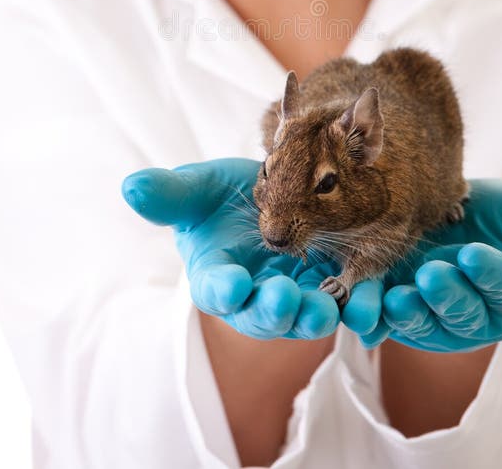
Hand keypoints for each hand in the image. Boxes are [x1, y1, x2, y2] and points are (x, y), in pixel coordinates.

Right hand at [121, 157, 384, 340]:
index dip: (223, 288)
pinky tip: (370, 298)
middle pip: (262, 314)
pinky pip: (344, 303)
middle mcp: (254, 296)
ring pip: (304, 316)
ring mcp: (294, 296)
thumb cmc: (221, 199)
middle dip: (274, 310)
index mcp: (216, 277)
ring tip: (328, 307)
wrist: (269, 197)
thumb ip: (170, 195)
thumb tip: (131, 187)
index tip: (232, 283)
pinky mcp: (329, 287)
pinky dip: (357, 306)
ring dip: (316, 315)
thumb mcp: (198, 189)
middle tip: (286, 299)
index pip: (216, 289)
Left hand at [343, 178, 501, 352]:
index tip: (473, 254)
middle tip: (431, 275)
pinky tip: (357, 309)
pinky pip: (383, 316)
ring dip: (407, 313)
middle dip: (447, 296)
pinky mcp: (397, 307)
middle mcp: (474, 314)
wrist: (459, 211)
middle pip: (462, 313)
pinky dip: (372, 314)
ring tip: (395, 298)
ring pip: (421, 320)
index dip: (491, 275)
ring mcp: (433, 314)